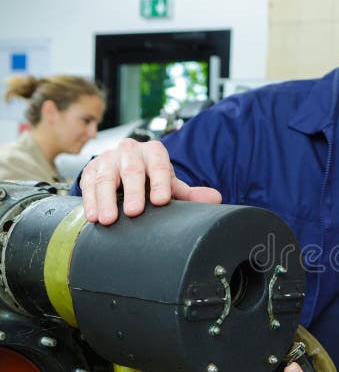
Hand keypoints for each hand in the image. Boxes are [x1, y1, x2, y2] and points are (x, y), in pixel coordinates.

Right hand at [79, 138, 221, 224]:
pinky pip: (88, 185)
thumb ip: (189, 193)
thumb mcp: (170, 183)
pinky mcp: (90, 170)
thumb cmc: (151, 177)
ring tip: (108, 220)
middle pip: (131, 171)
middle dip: (133, 192)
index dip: (160, 183)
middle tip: (134, 212)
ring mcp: (108, 159)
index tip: (161, 200)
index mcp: (154, 152)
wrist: (123, 168)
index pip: (159, 166)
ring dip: (106, 200)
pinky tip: (92, 216)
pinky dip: (89, 201)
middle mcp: (130, 151)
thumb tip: (216, 199)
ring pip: (105, 178)